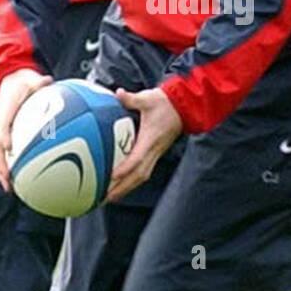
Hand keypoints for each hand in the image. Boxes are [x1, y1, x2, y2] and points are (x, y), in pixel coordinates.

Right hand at [0, 69, 52, 191]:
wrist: (11, 80)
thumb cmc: (24, 81)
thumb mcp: (32, 79)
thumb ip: (39, 82)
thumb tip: (48, 80)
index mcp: (5, 109)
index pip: (2, 123)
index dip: (4, 134)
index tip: (9, 147)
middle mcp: (0, 123)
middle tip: (7, 179)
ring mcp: (2, 131)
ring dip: (2, 171)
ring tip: (10, 188)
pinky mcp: (6, 135)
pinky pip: (7, 153)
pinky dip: (11, 167)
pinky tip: (23, 180)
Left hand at [106, 87, 182, 201]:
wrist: (184, 107)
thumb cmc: (165, 103)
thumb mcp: (148, 98)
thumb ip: (132, 99)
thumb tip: (119, 93)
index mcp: (151, 138)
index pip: (138, 157)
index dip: (126, 167)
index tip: (112, 175)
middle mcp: (154, 150)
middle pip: (139, 175)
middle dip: (123, 187)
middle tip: (106, 197)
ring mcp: (156, 154)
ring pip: (142, 176)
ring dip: (127, 188)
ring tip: (110, 197)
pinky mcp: (156, 154)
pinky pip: (143, 171)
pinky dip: (132, 181)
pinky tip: (120, 185)